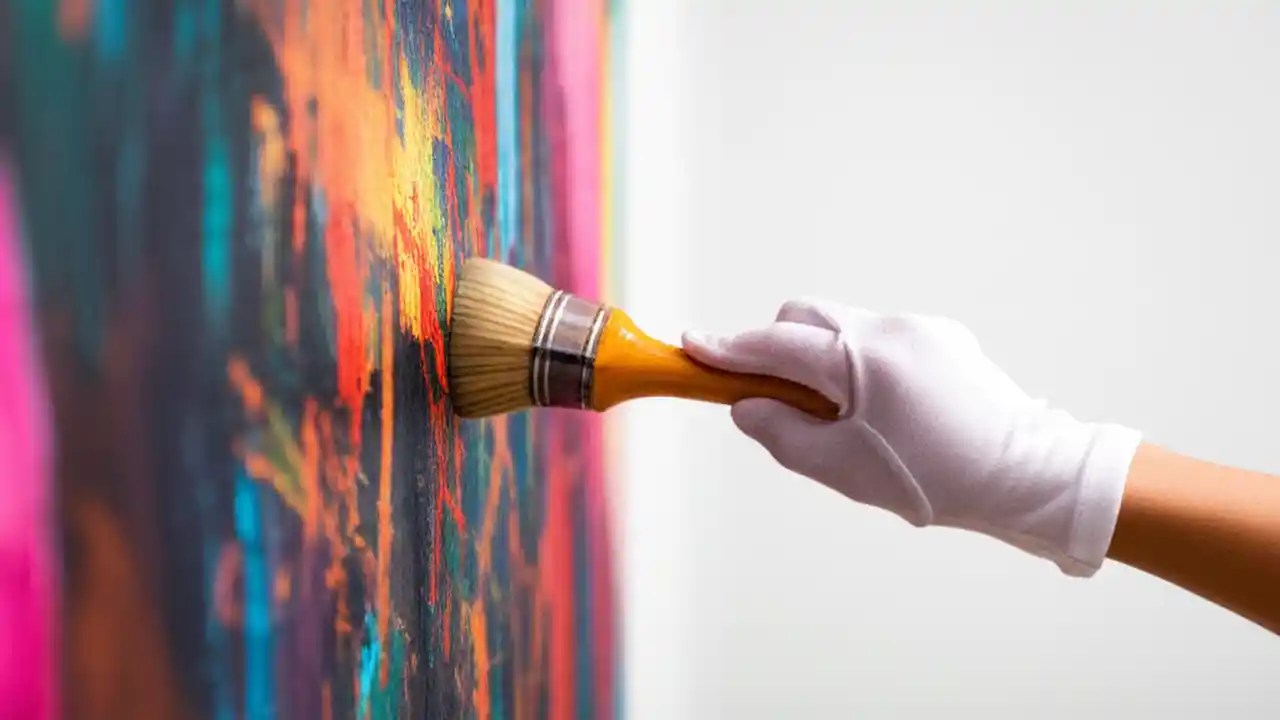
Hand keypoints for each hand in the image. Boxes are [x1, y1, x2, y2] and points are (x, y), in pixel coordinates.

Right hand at [683, 298, 1142, 575]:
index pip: (775, 344)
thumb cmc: (940, 478)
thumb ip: (782, 433)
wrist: (1030, 476)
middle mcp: (891, 329)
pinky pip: (881, 340)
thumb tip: (747, 407)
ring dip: (821, 360)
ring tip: (837, 419)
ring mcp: (922, 329)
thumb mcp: (843, 469)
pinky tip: (882, 413)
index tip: (692, 347)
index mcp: (863, 358)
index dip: (727, 349)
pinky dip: (860, 365)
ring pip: (843, 329)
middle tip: (769, 396)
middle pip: (806, 318)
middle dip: (775, 347)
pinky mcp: (945, 339)